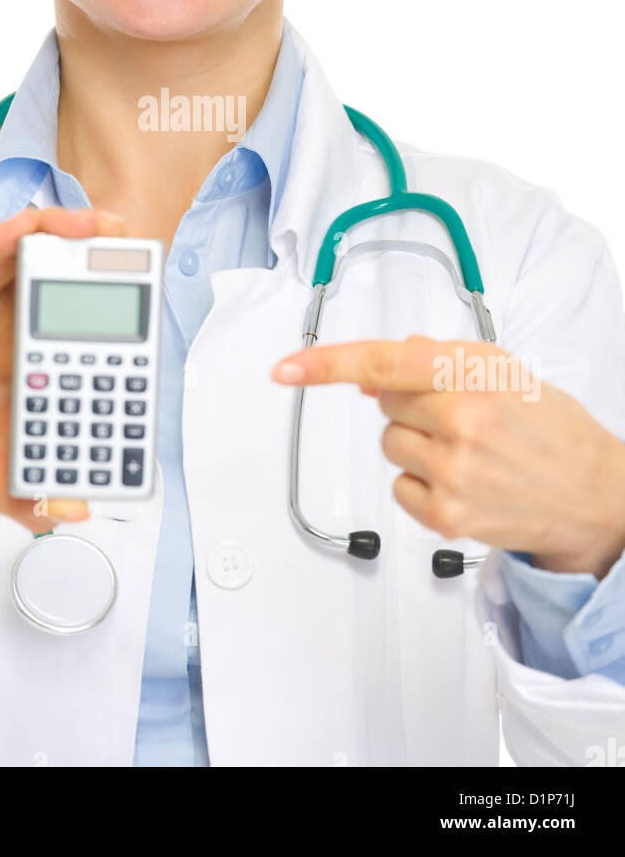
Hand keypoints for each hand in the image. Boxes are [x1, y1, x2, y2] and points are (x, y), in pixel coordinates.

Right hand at [0, 206, 127, 532]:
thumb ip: (31, 498)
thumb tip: (74, 511)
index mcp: (25, 363)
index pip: (77, 325)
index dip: (113, 306)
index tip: (152, 291)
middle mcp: (4, 328)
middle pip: (57, 278)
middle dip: (98, 255)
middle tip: (132, 238)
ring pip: (21, 257)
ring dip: (62, 232)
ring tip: (97, 222)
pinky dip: (3, 239)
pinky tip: (29, 226)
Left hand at [271, 335, 624, 577]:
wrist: (592, 495)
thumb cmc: (549, 428)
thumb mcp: (503, 371)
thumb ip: (434, 360)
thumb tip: (372, 374)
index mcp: (473, 378)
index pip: (383, 362)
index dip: (326, 364)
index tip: (286, 369)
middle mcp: (460, 423)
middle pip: (386, 403)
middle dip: (413, 404)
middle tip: (462, 417)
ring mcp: (451, 474)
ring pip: (389, 445)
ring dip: (417, 444)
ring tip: (467, 451)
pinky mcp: (445, 517)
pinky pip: (398, 487)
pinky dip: (420, 483)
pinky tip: (461, 480)